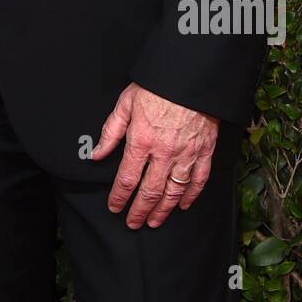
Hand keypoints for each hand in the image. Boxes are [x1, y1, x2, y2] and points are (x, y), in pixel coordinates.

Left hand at [89, 83, 218, 228]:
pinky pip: (198, 180)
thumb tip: (97, 154)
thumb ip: (111, 131)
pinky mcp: (204, 151)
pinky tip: (183, 205)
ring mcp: (186, 154)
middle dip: (139, 211)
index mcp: (142, 140)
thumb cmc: (156, 87)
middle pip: (150, 192)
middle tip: (133, 223)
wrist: (190, 78)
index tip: (114, 207)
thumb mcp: (126, 103)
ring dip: (163, 210)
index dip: (119, 197)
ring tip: (154, 221)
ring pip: (174, 192)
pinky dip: (191, 196)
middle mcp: (164, 153)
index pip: (127, 179)